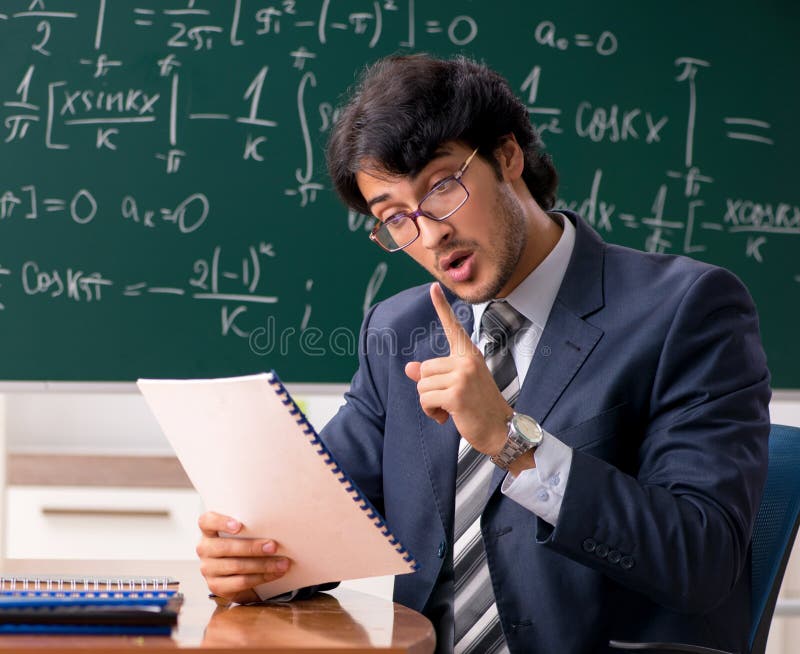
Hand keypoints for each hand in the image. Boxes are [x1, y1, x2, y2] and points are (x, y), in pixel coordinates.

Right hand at [196, 511, 291, 603]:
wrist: (237, 572)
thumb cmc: (242, 545)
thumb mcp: (242, 534)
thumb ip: (250, 528)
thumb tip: (276, 525)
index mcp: (208, 531)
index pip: (206, 521)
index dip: (221, 522)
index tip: (239, 525)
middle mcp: (204, 549)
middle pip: (225, 547)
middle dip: (252, 547)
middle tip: (274, 546)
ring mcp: (208, 569)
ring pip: (236, 566)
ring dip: (263, 565)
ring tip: (282, 563)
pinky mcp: (216, 586)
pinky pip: (241, 582)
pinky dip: (261, 578)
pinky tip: (275, 573)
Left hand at [404, 282, 510, 455]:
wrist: (500, 431)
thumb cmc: (479, 408)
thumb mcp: (458, 385)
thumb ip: (434, 375)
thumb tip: (409, 368)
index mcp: (470, 355)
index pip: (453, 327)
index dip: (441, 306)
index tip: (433, 287)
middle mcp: (467, 361)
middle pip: (424, 368)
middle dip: (429, 389)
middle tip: (449, 401)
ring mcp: (462, 376)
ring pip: (422, 385)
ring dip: (429, 403)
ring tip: (450, 410)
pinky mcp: (455, 394)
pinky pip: (425, 399)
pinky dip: (430, 412)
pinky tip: (446, 418)